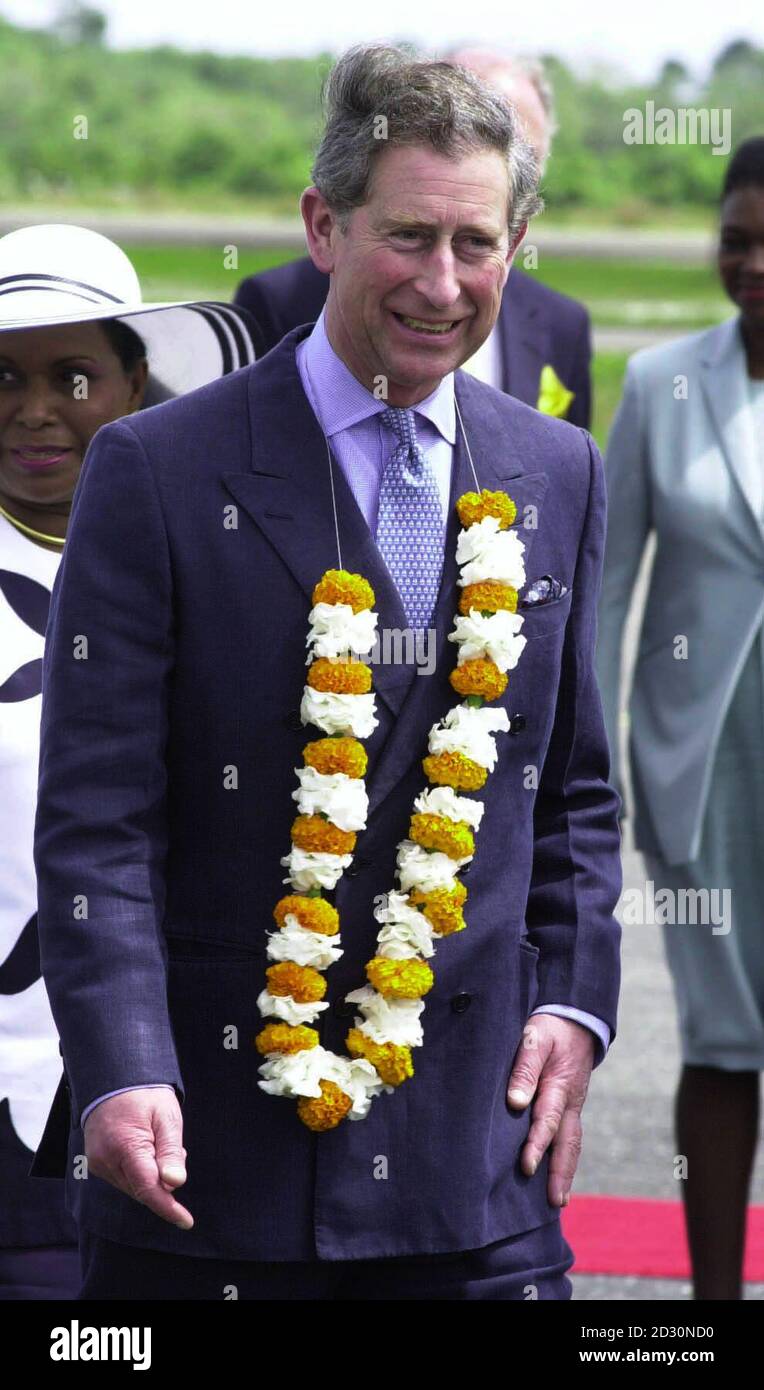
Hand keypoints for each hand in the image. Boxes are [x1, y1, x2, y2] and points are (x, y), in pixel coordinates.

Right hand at [83, 1087, 192, 1228]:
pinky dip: (138, 1171)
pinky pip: (122, 1177)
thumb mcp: (167, 1117)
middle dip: (163, 1181)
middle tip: (175, 1152)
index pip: (149, 1189)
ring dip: (151, 1175)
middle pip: (142, 1189)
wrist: (114, 1077)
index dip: (168, 1208)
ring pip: (133, 1186)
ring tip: (158, 1142)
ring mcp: (96, 1162)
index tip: (186, 1222)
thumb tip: (175, 1184)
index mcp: (125, 1148)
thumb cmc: (145, 1095)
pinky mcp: (94, 1162)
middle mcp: (105, 1160)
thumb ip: (171, 1151)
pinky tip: (145, 1148)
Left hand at [506, 1014, 593, 1207]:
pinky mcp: (570, 1105)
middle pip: (567, 1142)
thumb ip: (524, 1068)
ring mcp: (573, 1105)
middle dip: (560, 1172)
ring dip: (566, 1171)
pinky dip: (566, 1158)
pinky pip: (570, 1136)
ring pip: (572, 1143)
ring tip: (559, 1199)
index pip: (547, 1120)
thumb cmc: (549, 1027)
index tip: (527, 1167)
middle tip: (554, 1201)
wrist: (576, 1017)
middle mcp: (570, 1101)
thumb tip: (515, 1102)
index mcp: (559, 1085)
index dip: (537, 1144)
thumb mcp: (534, 1038)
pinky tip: (558, 1175)